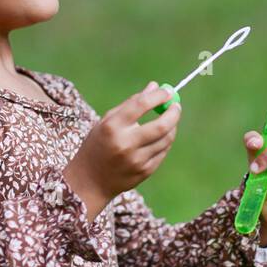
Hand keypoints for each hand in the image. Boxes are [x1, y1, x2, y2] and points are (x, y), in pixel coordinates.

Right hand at [64, 80, 180, 218]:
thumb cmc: (98, 144)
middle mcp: (125, 144)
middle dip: (173, 113)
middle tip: (176, 106)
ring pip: (166, 139)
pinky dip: (165, 141)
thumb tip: (155, 86)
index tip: (167, 91)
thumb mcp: (107, 121)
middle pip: (161, 125)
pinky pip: (162, 152)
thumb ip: (131, 103)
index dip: (158, 96)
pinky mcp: (144, 172)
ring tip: (168, 121)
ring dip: (171, 127)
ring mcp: (136, 160)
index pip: (141, 105)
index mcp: (112, 126)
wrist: (90, 180)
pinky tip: (159, 138)